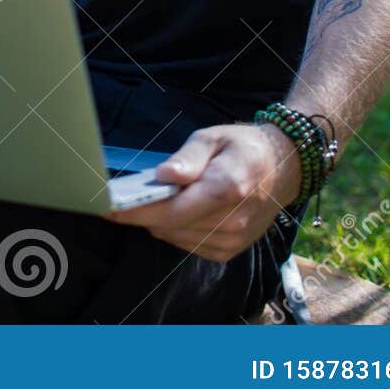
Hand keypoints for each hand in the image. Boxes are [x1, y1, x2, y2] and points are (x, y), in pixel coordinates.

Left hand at [107, 122, 301, 261]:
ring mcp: (232, 240)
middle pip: (169, 226)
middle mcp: (231, 220)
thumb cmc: (242, 147)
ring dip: (159, 221)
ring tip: (153, 200)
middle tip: (123, 198)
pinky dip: (175, 230)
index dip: (136, 212)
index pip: (170, 209)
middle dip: (143, 213)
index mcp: (227, 187)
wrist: (282, 169)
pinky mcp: (229, 251)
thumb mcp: (212, 137)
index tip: (107, 208)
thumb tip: (163, 176)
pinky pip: (188, 245)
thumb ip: (187, 159)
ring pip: (175, 237)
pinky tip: (178, 211)